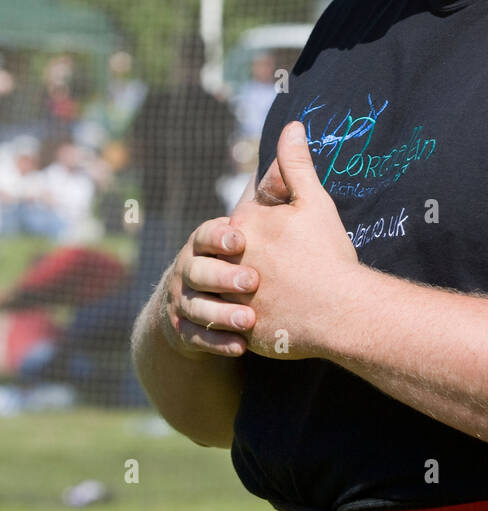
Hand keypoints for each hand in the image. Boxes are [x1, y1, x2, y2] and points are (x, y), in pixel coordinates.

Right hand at [158, 215, 259, 358]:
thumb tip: (282, 164)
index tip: (241, 240)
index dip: (219, 237)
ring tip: (250, 320)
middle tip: (252, 281)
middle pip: (196, 271)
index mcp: (202, 243)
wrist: (200, 304)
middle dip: (222, 276)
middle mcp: (187, 270)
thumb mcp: (246, 231)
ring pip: (196, 307)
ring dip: (222, 314)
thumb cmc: (236, 260)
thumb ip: (263, 202)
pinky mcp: (184, 331)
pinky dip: (218, 343)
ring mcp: (182, 301)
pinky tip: (241, 346)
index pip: (204, 235)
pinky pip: (196, 338)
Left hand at [230, 121, 360, 359]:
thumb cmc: (328, 253)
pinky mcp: (238, 330)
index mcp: (242, 224)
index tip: (282, 241)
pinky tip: (264, 318)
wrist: (343, 311)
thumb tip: (291, 127)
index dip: (259, 230)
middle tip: (278, 270)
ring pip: (222, 292)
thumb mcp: (314, 202)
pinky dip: (238, 323)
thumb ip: (296, 165)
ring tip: (268, 297)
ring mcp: (230, 297)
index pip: (237, 222)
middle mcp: (228, 259)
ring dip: (234, 294)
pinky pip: (228, 325)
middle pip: (225, 256)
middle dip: (242, 261)